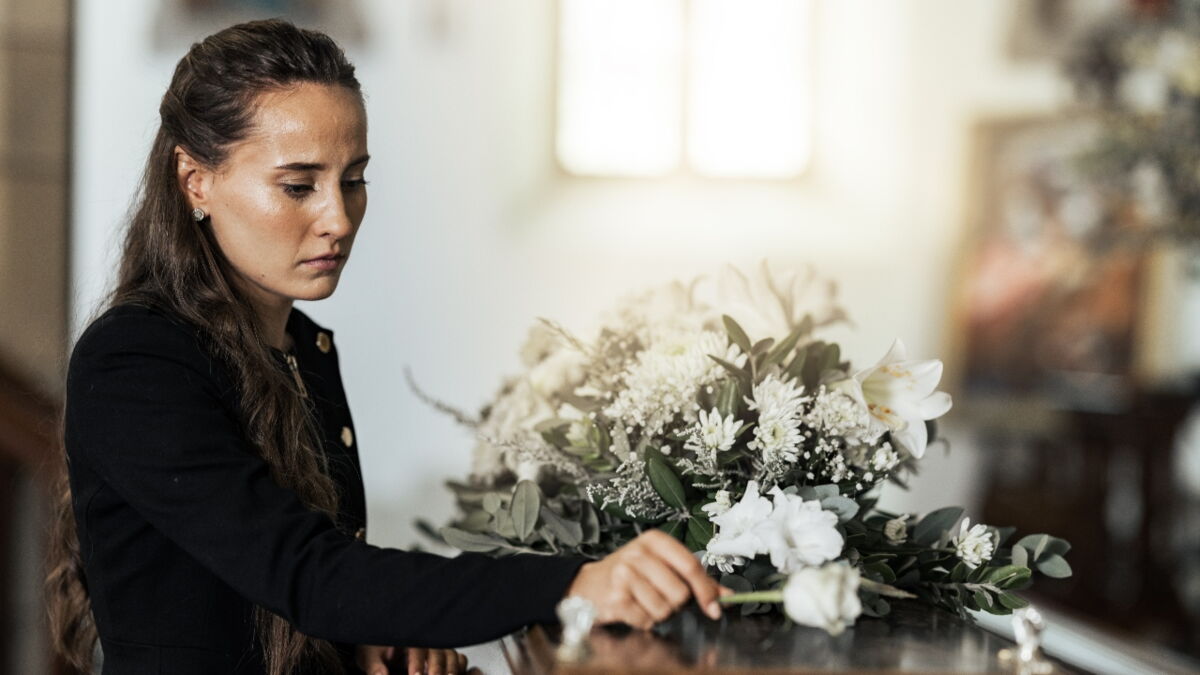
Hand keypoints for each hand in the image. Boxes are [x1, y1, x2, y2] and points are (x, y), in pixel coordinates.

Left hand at [354, 644, 473, 674]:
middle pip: (438, 650)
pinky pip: (459, 659)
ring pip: (451, 654)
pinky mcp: (444, 658)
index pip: (417, 645)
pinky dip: (459, 668)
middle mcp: (425, 639)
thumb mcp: (369, 655)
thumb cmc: (375, 650)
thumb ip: (375, 666)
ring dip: (451, 669)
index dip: (418, 661)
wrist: (382, 650)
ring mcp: (437, 648)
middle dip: (437, 668)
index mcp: (407, 635)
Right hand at [564, 529, 733, 629]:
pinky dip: (644, 621)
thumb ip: (696, 579)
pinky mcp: (615, 598)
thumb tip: (727, 596)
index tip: (714, 608)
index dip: (706, 591)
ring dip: (659, 613)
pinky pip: (646, 620)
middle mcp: (638, 554)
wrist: (589, 584)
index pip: (691, 566)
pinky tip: (634, 609)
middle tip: (661, 596)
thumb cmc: (631, 573)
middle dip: (675, 603)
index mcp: (654, 541)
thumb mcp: (661, 565)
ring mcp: (624, 575)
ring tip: (644, 601)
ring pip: (664, 609)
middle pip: (679, 592)